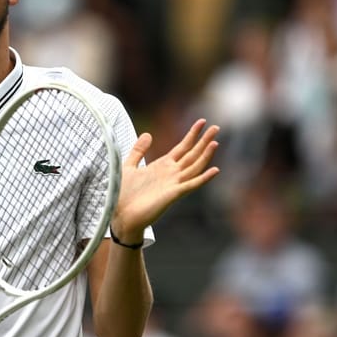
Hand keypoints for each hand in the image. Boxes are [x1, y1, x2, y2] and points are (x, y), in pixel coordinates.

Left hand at [110, 119, 219, 241]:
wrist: (120, 215)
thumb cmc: (123, 194)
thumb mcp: (129, 166)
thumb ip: (138, 151)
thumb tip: (148, 134)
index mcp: (162, 166)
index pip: (182, 147)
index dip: (192, 135)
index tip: (202, 121)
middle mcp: (171, 174)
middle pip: (192, 154)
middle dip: (204, 141)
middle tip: (216, 127)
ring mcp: (174, 184)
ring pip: (194, 166)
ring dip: (205, 155)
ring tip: (215, 142)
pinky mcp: (173, 195)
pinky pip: (191, 185)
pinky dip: (203, 178)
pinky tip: (215, 170)